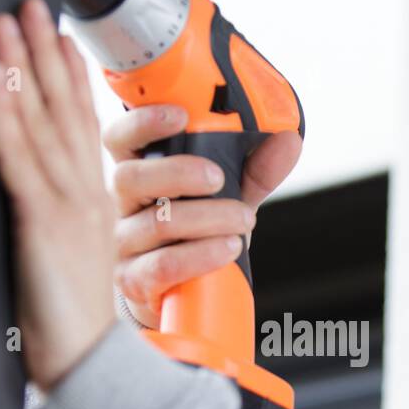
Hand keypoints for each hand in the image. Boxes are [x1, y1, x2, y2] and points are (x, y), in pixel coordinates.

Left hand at [0, 0, 115, 393]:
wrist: (90, 370)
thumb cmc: (76, 331)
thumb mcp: (71, 269)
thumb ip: (59, 234)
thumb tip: (36, 215)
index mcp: (96, 208)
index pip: (83, 131)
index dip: (72, 82)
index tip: (61, 42)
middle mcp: (87, 198)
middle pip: (63, 114)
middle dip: (45, 55)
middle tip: (32, 8)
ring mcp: (66, 208)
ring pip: (41, 124)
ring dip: (22, 67)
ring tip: (8, 23)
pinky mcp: (41, 224)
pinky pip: (18, 158)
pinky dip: (4, 114)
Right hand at [105, 105, 301, 328]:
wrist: (183, 293)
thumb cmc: (200, 234)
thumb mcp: (230, 196)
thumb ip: (256, 169)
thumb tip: (288, 140)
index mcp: (141, 172)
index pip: (121, 139)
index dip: (142, 123)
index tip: (180, 116)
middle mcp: (126, 206)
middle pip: (129, 178)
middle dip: (179, 173)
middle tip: (219, 178)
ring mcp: (125, 245)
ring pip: (156, 224)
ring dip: (207, 219)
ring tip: (244, 220)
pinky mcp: (134, 281)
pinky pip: (162, 265)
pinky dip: (201, 255)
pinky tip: (229, 248)